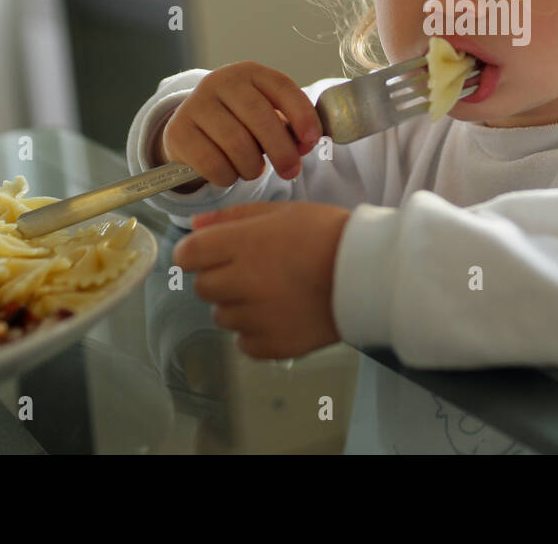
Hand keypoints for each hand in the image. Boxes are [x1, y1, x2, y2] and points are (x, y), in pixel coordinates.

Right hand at [160, 62, 323, 186]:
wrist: (194, 130)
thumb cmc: (241, 124)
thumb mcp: (267, 117)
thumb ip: (290, 128)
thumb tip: (304, 145)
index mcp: (250, 73)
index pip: (282, 87)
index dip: (301, 114)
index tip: (312, 140)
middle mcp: (221, 81)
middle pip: (260, 117)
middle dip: (282, 150)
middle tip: (291, 171)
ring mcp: (196, 104)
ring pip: (236, 143)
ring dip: (252, 167)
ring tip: (254, 170)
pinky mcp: (178, 131)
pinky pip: (212, 163)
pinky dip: (227, 176)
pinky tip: (230, 174)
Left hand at [173, 200, 351, 359]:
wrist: (369, 273)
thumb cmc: (329, 236)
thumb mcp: (283, 212)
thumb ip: (233, 218)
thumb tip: (195, 227)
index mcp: (243, 244)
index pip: (187, 254)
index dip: (195, 253)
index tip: (210, 253)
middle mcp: (244, 282)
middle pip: (202, 287)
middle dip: (220, 279)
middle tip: (252, 271)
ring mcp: (258, 317)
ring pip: (223, 317)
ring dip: (238, 306)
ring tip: (273, 293)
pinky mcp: (274, 344)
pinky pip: (245, 343)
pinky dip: (256, 332)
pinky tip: (280, 315)